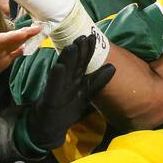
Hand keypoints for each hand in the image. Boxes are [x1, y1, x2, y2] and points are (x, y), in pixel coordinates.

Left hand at [0, 24, 40, 88]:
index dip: (11, 36)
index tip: (22, 33)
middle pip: (9, 39)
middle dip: (22, 34)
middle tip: (37, 28)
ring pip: (14, 44)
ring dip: (25, 38)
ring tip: (38, 32)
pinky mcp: (2, 60)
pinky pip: (13, 53)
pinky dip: (22, 49)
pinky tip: (30, 46)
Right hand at [25, 35, 115, 149]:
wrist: (49, 126)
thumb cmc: (66, 107)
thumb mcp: (86, 94)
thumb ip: (97, 82)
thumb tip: (113, 67)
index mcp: (75, 78)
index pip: (83, 61)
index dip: (88, 50)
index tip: (93, 36)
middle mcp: (66, 80)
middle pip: (74, 62)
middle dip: (78, 50)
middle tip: (83, 36)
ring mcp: (57, 87)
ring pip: (63, 70)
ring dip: (67, 58)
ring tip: (71, 47)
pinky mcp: (50, 97)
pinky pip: (54, 86)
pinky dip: (57, 76)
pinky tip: (59, 68)